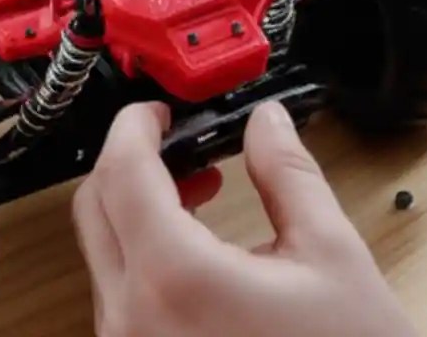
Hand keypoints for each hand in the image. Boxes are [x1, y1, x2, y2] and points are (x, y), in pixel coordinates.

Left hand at [72, 101, 417, 336]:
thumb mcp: (331, 257)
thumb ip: (288, 175)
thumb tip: (265, 121)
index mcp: (174, 278)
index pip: (122, 172)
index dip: (135, 127)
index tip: (156, 110)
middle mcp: (132, 316)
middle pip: (95, 207)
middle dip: (131, 163)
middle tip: (177, 141)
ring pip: (102, 250)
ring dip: (138, 209)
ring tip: (201, 191)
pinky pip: (116, 290)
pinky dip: (142, 252)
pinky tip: (193, 246)